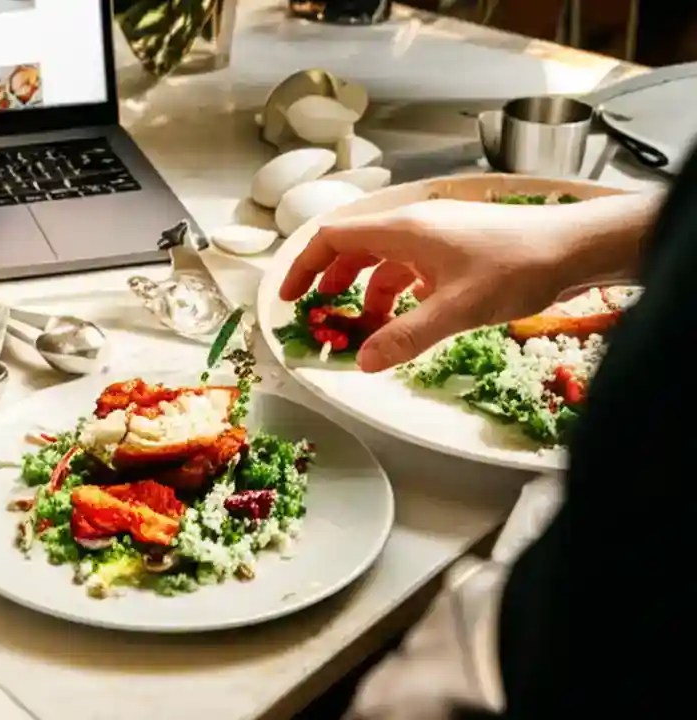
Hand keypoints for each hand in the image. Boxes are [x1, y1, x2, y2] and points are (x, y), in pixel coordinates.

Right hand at [278, 199, 591, 371]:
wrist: (579, 247)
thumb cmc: (520, 266)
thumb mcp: (457, 310)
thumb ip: (405, 337)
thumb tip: (362, 363)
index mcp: (404, 229)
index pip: (333, 238)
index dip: (304, 267)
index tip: (290, 298)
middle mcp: (415, 226)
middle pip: (354, 248)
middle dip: (333, 284)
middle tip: (323, 318)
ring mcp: (438, 236)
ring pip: (385, 262)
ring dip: (369, 294)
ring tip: (368, 330)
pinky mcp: (459, 249)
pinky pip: (412, 269)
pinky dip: (400, 294)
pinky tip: (410, 320)